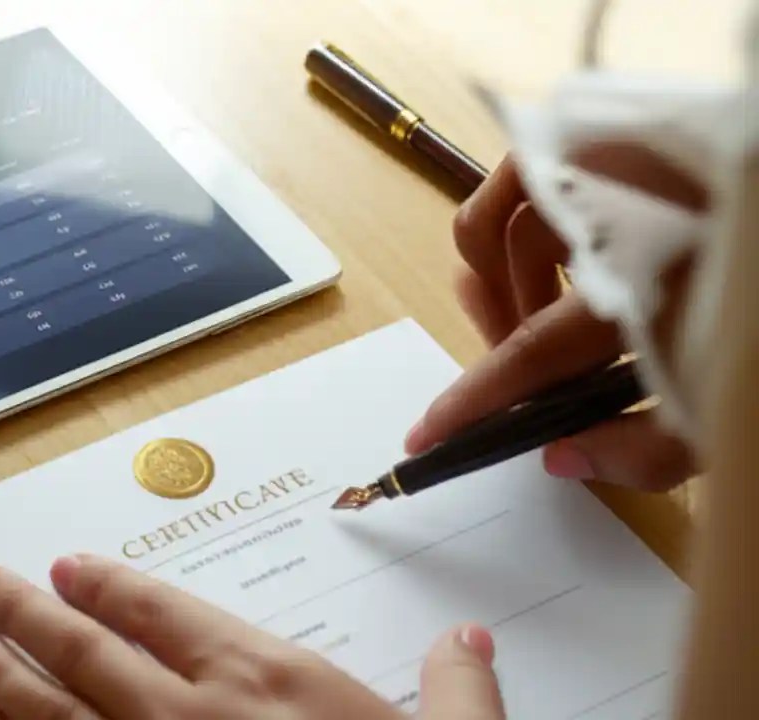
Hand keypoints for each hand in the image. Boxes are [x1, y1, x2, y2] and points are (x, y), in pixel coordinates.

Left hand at [0, 554, 504, 718]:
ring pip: (55, 715)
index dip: (110, 587)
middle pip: (88, 651)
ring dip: (1, 678)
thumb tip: (465, 643)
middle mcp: (193, 718)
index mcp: (266, 682)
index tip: (69, 569)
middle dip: (26, 613)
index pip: (166, 614)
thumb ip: (457, 690)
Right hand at [406, 153, 699, 489]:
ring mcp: (613, 152)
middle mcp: (622, 196)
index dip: (476, 398)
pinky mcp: (616, 133)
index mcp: (655, 272)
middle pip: (499, 249)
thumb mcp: (723, 404)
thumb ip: (646, 446)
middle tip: (513, 367)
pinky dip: (524, 220)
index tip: (430, 433)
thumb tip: (560, 457)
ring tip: (535, 314)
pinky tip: (560, 260)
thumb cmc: (754, 322)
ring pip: (504, 202)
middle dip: (495, 319)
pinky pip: (531, 168)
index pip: (537, 347)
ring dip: (504, 270)